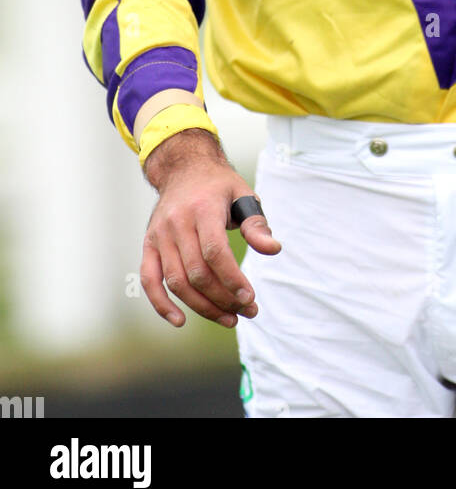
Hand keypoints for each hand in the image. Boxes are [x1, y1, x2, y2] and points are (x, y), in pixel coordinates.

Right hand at [140, 130, 280, 329]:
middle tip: (247, 311)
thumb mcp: (243, 195)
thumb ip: (256, 224)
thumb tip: (273, 250)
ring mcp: (159, 234)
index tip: (250, 298)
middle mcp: (177, 221)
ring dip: (202, 306)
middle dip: (223, 298)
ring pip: (176, 281)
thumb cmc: (219, 186)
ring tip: (228, 318)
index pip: (215, 252)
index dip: (232, 279)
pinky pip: (149, 279)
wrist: (183, 168)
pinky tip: (180, 321)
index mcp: (203, 208)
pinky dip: (160, 304)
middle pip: (197, 272)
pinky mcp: (149, 244)